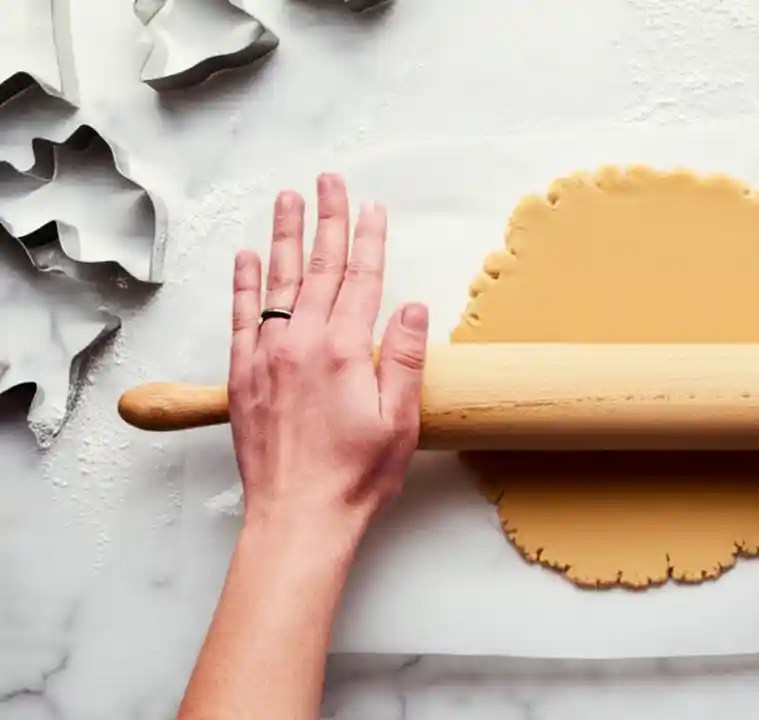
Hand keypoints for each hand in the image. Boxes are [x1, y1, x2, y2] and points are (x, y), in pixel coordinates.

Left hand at [227, 173, 427, 533]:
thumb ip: (405, 359)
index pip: (361, 280)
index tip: (373, 208)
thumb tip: (411, 307)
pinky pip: (241, 316)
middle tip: (329, 180)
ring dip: (284, 236)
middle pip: (318, 268)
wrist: (298, 517)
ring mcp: (267, 356)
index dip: (369, 240)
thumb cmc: (355, 476)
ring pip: (277, 281)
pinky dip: (243, 283)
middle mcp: (302, 343)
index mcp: (345, 351)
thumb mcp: (399, 421)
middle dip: (327, 220)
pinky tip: (247, 256)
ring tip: (288, 199)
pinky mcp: (243, 376)